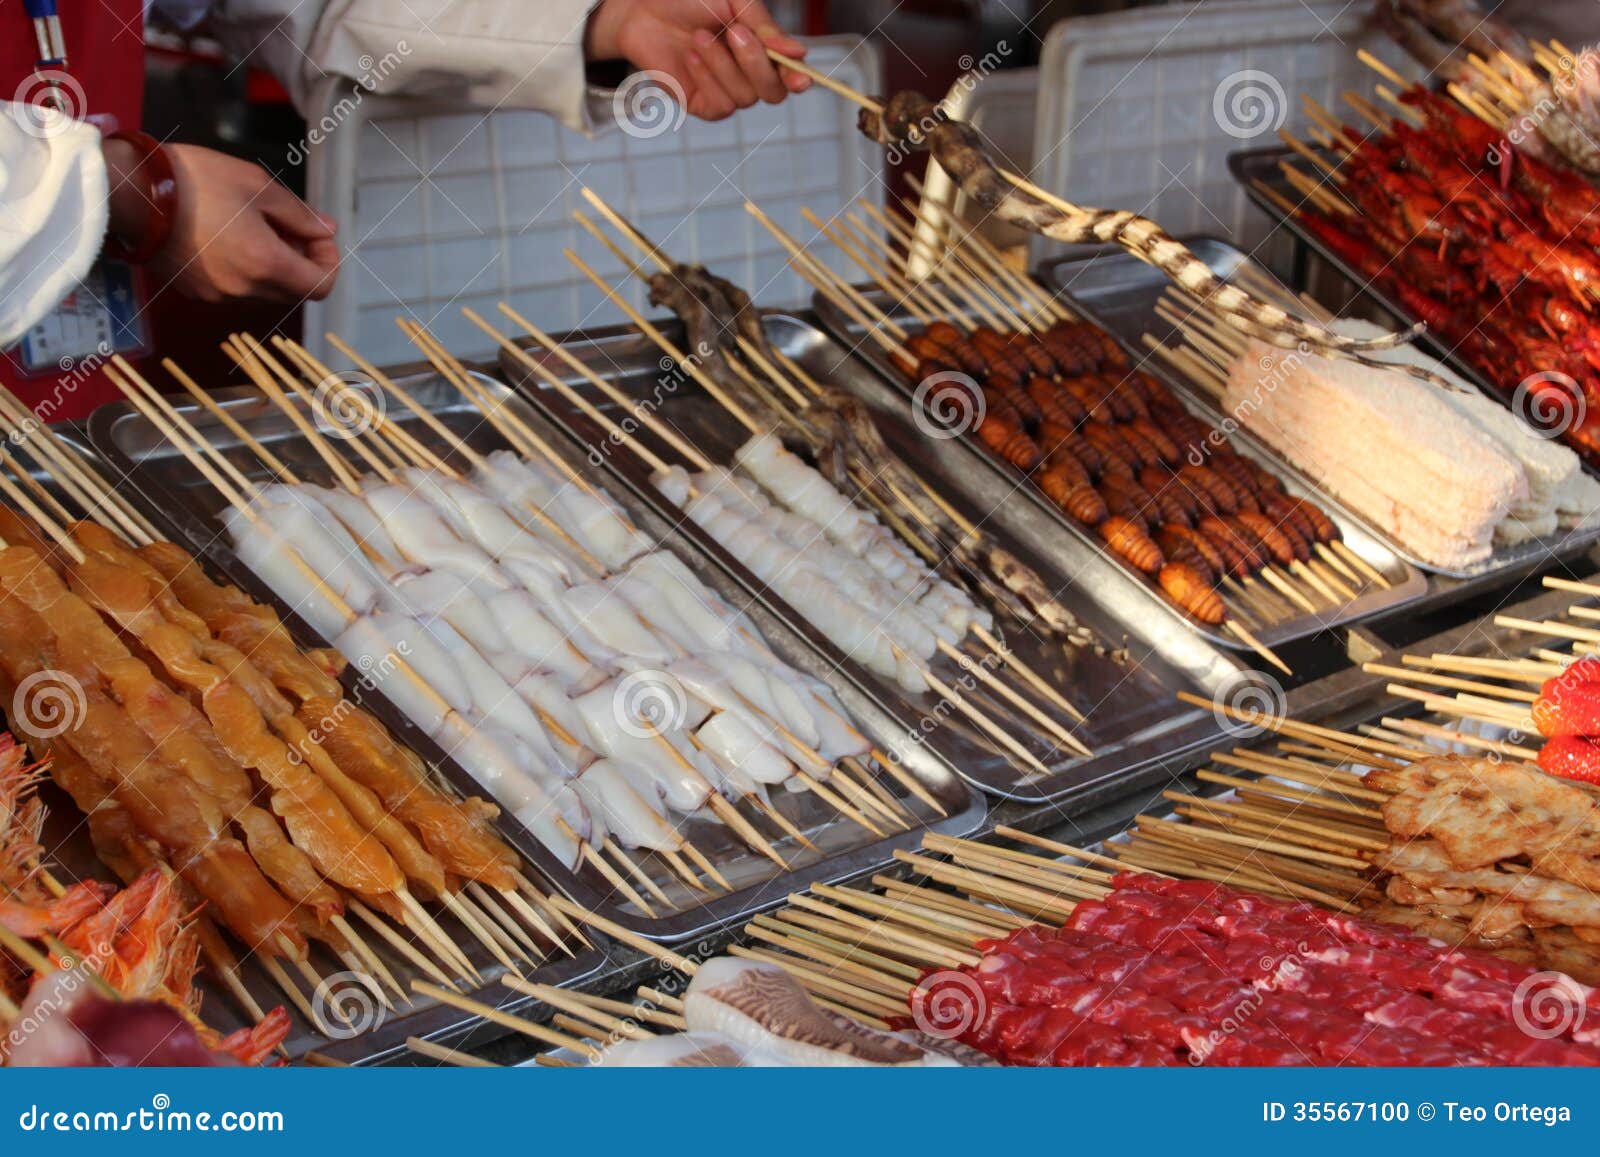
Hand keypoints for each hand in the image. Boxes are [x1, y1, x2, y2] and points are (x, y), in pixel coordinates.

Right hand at [108, 143, 338, 303]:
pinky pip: (236, 290)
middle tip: (286, 224)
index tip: (316, 234)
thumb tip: (327, 230)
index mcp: (265, 265)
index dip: (327, 261)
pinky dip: (246, 271)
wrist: (127, 192)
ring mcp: (217, 295)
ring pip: (266, 292)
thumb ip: (300, 215)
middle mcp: (244, 291)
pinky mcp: (195, 292)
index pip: (321, 286)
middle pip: (295, 292)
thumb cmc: (195, 181)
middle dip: (301, 261)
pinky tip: (228, 236)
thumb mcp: (258, 186)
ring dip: (273, 266)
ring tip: (254, 225)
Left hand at [585, 0, 811, 121]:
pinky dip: (706, 79)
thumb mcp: (736, 3)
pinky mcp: (702, 104)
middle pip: (772, 93)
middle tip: (735, 32)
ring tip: (698, 36)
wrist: (644, 7)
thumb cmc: (691, 0)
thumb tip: (798, 53)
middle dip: (756, 65)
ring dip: (723, 65)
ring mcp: (726, 92)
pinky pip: (720, 107)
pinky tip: (690, 56)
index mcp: (763, 50)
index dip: (798, 79)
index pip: (790, 74)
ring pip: (745, 98)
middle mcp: (748, 75)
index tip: (801, 79)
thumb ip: (766, 28)